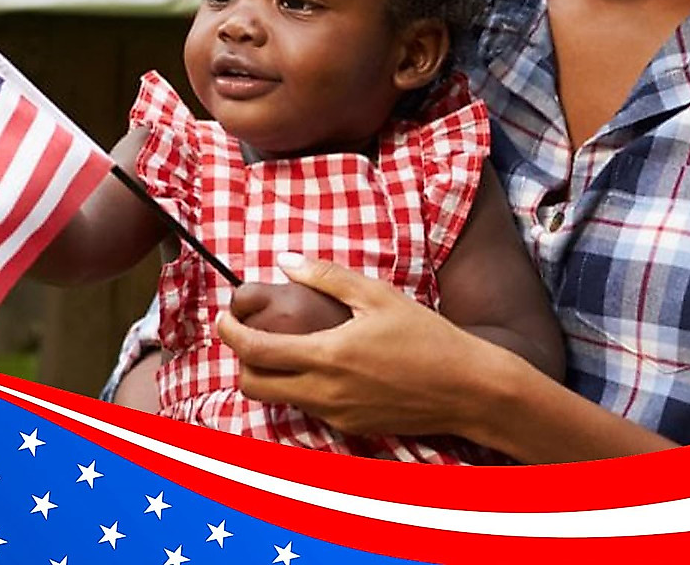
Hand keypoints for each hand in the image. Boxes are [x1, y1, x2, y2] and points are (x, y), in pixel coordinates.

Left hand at [217, 254, 494, 439]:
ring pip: (278, 400)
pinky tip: (323, 363)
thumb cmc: (426, 336)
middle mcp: (324, 393)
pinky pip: (308, 408)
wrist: (465, 388)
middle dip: (240, 360)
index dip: (230, 334)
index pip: (256, 352)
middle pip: (254, 386)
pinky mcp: (350, 427)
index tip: (224, 317)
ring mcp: (336, 415)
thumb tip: (286, 261)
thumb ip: (327, 275)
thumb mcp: (377, 295)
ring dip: (269, 374)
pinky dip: (299, 386)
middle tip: (248, 333)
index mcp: (327, 355)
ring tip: (285, 344)